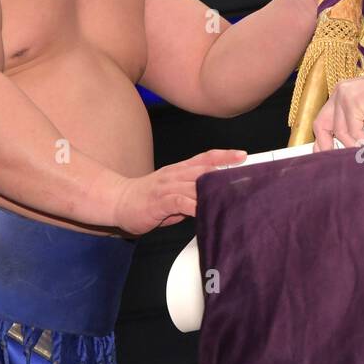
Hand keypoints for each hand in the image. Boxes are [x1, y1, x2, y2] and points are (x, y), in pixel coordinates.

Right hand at [112, 149, 246, 233]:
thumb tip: (209, 201)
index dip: (224, 155)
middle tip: (246, 173)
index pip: (205, 158)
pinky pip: (180, 201)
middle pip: (205, 168)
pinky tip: (205, 209)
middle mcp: (175, 175)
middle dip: (226, 169)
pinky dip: (194, 204)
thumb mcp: (172, 194)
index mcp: (179, 170)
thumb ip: (190, 196)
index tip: (242, 155)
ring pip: (195, 183)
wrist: (117, 201)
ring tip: (233, 193)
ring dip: (214, 188)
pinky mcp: (159, 201)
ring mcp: (167, 187)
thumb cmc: (146, 200)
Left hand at [312, 73, 363, 150]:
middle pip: (321, 124)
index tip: (324, 155)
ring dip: (354, 145)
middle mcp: (338, 94)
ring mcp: (344, 96)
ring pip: (340, 131)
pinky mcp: (353, 101)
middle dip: (326, 145)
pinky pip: (353, 130)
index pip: (323, 121)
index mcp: (340, 96)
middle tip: (337, 160)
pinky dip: (363, 141)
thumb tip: (342, 148)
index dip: (322, 140)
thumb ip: (353, 129)